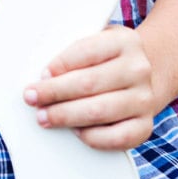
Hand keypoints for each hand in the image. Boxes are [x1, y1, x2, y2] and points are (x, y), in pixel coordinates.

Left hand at [23, 26, 155, 150]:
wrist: (141, 78)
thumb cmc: (107, 60)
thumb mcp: (96, 43)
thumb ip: (74, 53)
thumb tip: (42, 75)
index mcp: (125, 41)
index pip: (86, 51)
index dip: (60, 64)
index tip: (41, 75)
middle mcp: (139, 69)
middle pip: (89, 83)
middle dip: (54, 92)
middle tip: (32, 98)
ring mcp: (145, 98)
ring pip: (99, 111)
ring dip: (65, 116)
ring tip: (44, 116)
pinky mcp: (146, 126)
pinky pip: (116, 137)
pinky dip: (92, 137)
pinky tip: (75, 131)